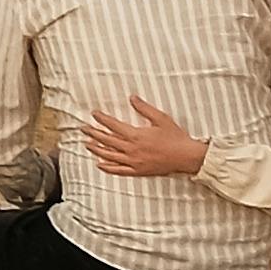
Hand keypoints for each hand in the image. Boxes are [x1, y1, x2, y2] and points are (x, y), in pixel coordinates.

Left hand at [82, 101, 205, 179]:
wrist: (186, 157)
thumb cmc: (175, 137)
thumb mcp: (160, 118)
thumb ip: (144, 108)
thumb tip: (132, 98)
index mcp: (136, 135)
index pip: (113, 126)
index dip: (102, 119)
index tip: (94, 114)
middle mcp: (132, 149)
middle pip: (107, 140)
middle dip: (94, 133)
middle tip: (84, 128)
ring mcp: (134, 162)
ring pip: (110, 156)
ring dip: (97, 150)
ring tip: (87, 144)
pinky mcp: (139, 171)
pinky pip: (119, 171)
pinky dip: (108, 168)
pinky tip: (99, 164)